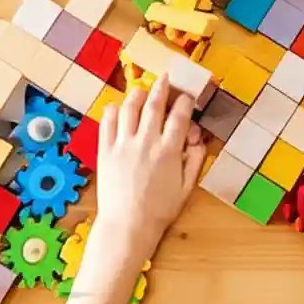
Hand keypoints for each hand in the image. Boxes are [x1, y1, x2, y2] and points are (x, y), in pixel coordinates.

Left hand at [92, 78, 204, 262]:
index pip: (179, 115)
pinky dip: (114, 110)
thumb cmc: (160, 209)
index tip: (187, 97)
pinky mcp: (105, 150)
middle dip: (162, 87)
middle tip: (166, 78)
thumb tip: (197, 138)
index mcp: (169, 151)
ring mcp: (123, 144)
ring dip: (138, 94)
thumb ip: (195, 159)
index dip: (185, 101)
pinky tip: (120, 108)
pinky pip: (108, 121)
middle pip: (154, 104)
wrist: (128, 225)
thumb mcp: (187, 187)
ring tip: (142, 91)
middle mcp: (146, 142)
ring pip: (130, 107)